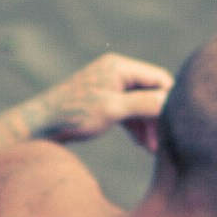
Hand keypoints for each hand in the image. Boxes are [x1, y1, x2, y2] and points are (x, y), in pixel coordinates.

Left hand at [30, 52, 172, 145]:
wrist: (41, 125)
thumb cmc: (74, 114)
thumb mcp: (113, 110)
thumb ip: (144, 104)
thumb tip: (172, 103)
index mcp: (120, 67)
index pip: (159, 79)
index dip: (170, 101)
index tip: (175, 127)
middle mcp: (117, 72)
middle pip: (152, 92)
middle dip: (158, 117)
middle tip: (162, 145)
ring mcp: (110, 86)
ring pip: (141, 104)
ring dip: (148, 125)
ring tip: (153, 150)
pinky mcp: (105, 100)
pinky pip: (129, 111)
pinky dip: (136, 126)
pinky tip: (142, 145)